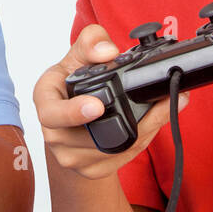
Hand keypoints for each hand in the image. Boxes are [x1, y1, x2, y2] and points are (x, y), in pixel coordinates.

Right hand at [33, 23, 188, 178]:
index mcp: (46, 102)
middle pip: (91, 137)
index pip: (52, 113)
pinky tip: (157, 119)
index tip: (96, 106)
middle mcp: (55, 133)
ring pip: (113, 149)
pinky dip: (146, 138)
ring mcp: (72, 156)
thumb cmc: (72, 83)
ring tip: (166, 104)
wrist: (72, 115)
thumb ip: (91, 42)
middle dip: (129, 121)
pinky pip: (123, 158)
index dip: (73, 112)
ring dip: (146, 127)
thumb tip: (108, 52)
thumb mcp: (78, 55)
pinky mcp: (92, 169)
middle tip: (157, 102)